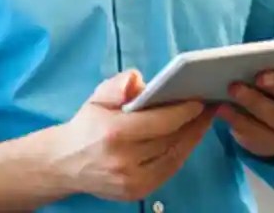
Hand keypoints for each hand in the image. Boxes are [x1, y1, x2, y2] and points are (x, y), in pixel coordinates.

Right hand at [48, 70, 216, 201]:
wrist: (63, 164)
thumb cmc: (86, 126)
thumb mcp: (97, 98)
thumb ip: (118, 85)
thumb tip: (140, 80)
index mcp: (113, 133)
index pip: (160, 122)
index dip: (184, 112)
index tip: (200, 101)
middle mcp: (124, 160)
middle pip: (170, 140)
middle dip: (193, 124)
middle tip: (209, 108)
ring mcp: (131, 181)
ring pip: (173, 157)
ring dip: (191, 139)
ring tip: (203, 122)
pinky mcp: (136, 193)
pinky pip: (167, 171)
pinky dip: (180, 154)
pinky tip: (187, 140)